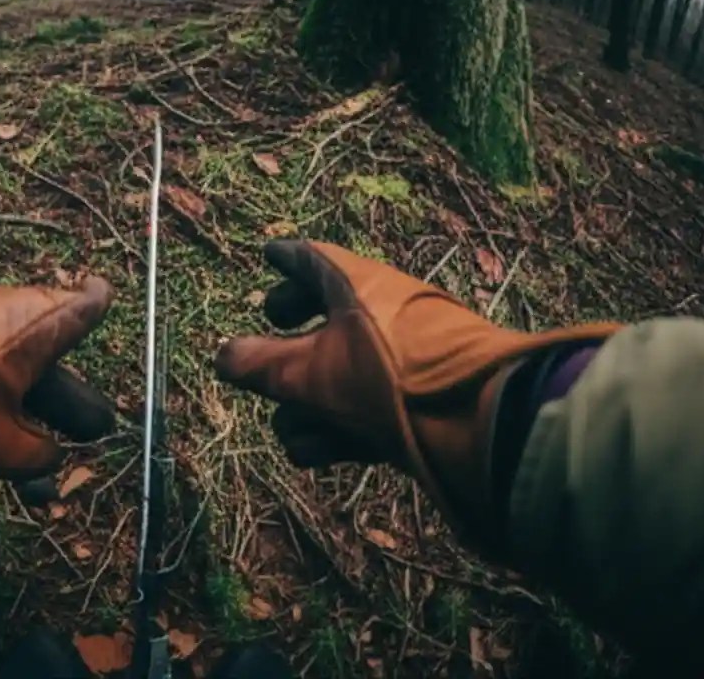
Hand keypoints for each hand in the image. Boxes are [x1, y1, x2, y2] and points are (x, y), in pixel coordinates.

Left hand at [0, 279, 114, 507]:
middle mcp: (2, 313)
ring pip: (2, 361)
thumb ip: (32, 453)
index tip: (102, 296)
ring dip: (21, 404)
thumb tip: (50, 458)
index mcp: (36, 328)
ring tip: (30, 454)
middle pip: (44, 350)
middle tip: (92, 426)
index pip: (79, 306)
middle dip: (67, 394)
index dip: (94, 302)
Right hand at [215, 240, 614, 541]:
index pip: (312, 260)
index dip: (285, 259)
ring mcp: (401, 362)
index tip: (267, 253)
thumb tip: (222, 356)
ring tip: (288, 425)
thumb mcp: (311, 371)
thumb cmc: (388, 378)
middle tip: (268, 339)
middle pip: (325, 316)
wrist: (481, 423)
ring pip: (341, 371)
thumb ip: (262, 365)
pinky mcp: (416, 407)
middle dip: (290, 337)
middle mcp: (382, 314)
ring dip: (306, 400)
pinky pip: (365, 407)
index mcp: (358, 284)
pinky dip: (336, 425)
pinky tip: (313, 451)